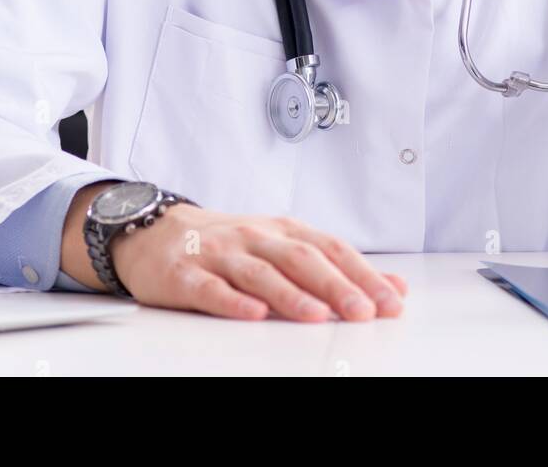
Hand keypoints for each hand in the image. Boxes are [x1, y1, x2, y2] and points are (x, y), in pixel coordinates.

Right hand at [111, 203, 407, 321]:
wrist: (155, 231)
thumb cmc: (229, 244)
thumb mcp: (282, 246)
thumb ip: (335, 267)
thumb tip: (393, 286)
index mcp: (282, 231)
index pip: (330, 248)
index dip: (362, 273)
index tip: (390, 300)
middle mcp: (255, 237)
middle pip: (301, 258)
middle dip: (336, 285)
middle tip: (364, 311)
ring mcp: (220, 254)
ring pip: (260, 272)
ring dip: (291, 294)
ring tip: (318, 316)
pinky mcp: (185, 274)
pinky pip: (211, 288)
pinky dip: (233, 301)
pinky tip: (253, 313)